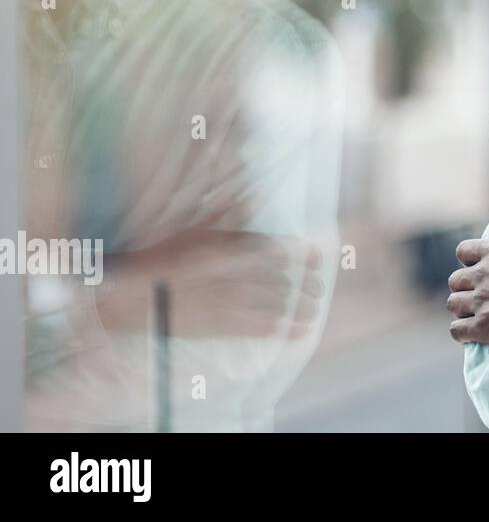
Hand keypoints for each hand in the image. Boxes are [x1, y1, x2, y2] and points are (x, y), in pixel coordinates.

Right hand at [93, 211, 324, 339]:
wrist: (131, 297)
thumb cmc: (161, 258)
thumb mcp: (193, 228)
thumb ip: (225, 212)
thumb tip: (252, 197)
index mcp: (228, 247)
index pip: (276, 248)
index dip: (301, 254)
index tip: (316, 258)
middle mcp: (233, 272)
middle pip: (282, 278)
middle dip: (305, 285)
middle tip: (318, 288)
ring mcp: (228, 300)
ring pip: (277, 303)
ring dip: (301, 307)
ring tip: (313, 310)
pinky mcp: (220, 324)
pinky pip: (261, 327)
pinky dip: (285, 329)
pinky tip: (300, 330)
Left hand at [447, 191, 488, 347]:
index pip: (463, 252)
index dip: (468, 261)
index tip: (477, 268)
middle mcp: (482, 275)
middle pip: (455, 281)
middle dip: (464, 288)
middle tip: (478, 295)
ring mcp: (481, 302)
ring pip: (453, 304)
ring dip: (462, 309)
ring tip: (475, 314)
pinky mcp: (484, 328)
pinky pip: (457, 330)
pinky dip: (462, 332)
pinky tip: (473, 333)